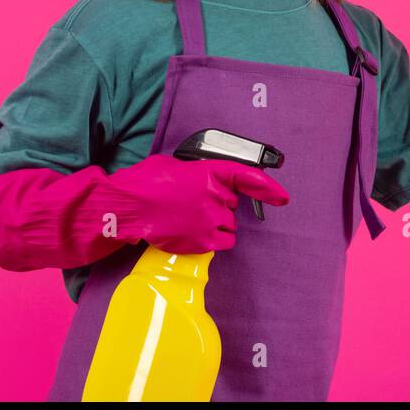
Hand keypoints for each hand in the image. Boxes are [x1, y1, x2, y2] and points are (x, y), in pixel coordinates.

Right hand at [108, 153, 289, 254]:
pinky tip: (197, 234)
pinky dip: (216, 240)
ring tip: (190, 220)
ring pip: (229, 225)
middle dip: (219, 205)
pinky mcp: (203, 241)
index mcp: (210, 172)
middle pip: (232, 204)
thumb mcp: (176, 166)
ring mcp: (210, 220)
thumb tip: (204, 182)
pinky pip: (224, 242)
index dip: (268, 187)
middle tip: (194, 204)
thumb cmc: (146, 182)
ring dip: (216, 223)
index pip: (247, 177)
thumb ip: (198, 173)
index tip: (282, 197)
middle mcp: (215, 196)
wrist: (128, 207)